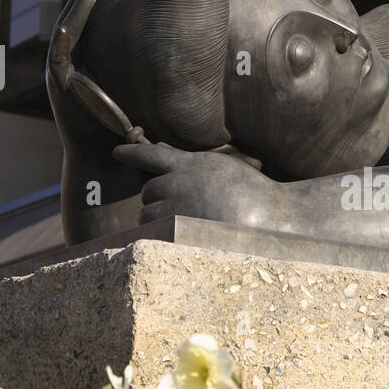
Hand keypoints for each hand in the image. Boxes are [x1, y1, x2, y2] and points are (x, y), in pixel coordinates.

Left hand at [112, 142, 274, 225]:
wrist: (271, 217)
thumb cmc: (253, 193)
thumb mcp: (223, 167)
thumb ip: (192, 163)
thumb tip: (161, 151)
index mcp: (191, 164)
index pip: (150, 155)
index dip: (131, 152)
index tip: (117, 151)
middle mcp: (179, 183)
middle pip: (148, 190)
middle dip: (156, 199)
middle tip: (178, 208)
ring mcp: (178, 208)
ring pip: (148, 214)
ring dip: (157, 218)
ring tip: (183, 224)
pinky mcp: (179, 232)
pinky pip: (156, 233)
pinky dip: (162, 235)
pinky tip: (179, 237)